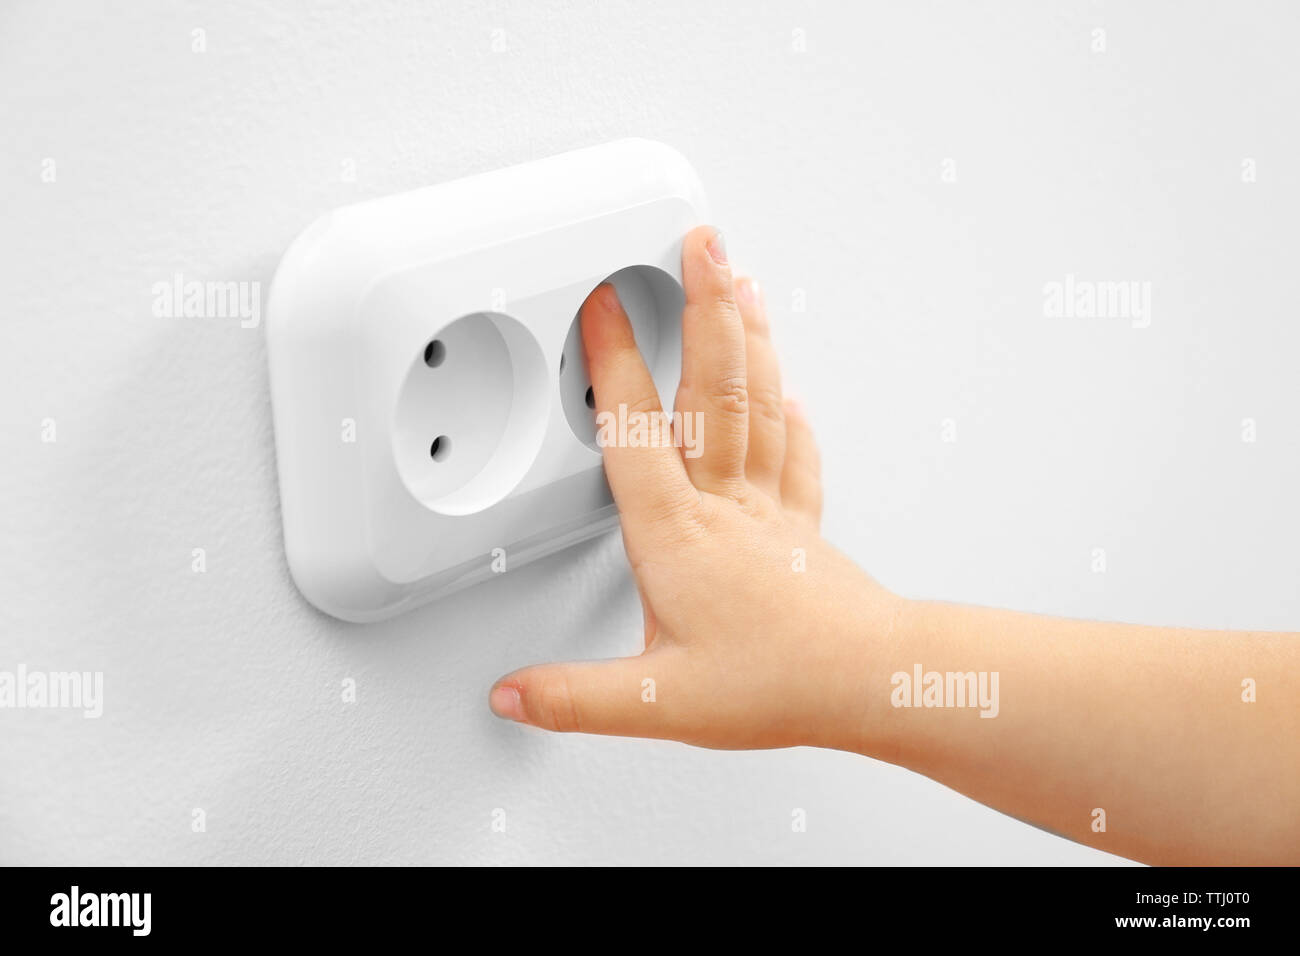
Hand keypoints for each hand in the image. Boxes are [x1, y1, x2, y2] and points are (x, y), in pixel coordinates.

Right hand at [489, 226, 899, 750]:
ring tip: (741, 282)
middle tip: (701, 244)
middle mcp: (726, 504)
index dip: (614, 360)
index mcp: (678, 532)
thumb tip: (512, 695)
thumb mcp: (655, 704)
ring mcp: (770, 508)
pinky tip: (791, 391)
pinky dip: (789, 413)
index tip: (601, 303)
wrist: (871, 683)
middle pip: (710, 387)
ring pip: (756, 402)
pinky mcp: (801, 526)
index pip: (634, 428)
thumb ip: (574, 696)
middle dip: (703, 306)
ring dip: (747, 335)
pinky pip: (793, 452)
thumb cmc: (778, 684)